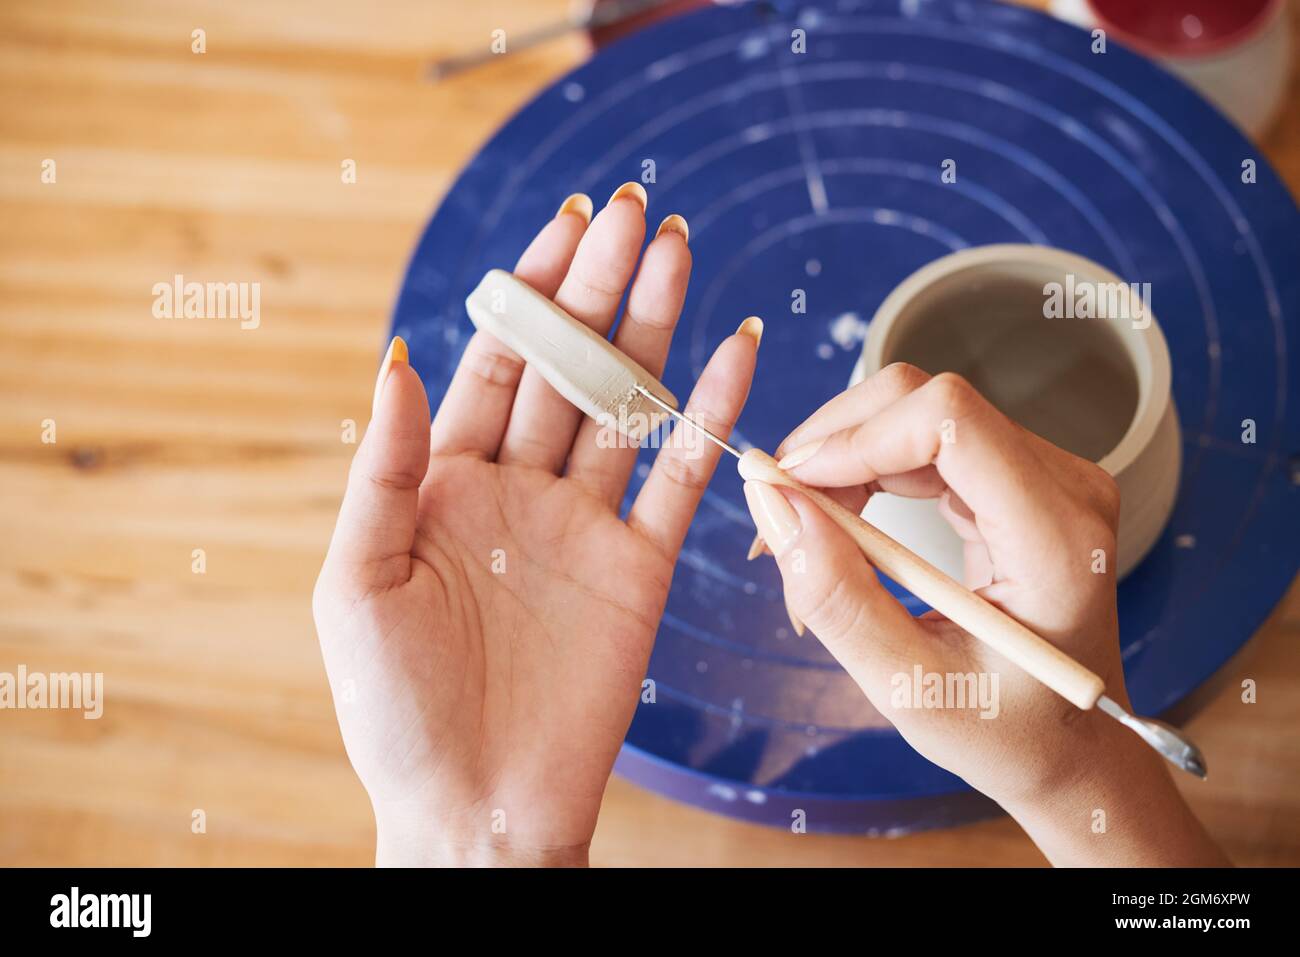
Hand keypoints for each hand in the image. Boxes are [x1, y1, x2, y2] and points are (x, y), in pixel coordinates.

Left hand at [313, 187, 757, 865]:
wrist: (476, 808)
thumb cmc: (395, 709)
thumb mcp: (359, 582)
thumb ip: (380, 469)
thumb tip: (398, 354)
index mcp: (445, 483)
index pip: (494, 361)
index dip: (529, 292)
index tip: (565, 224)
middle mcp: (520, 489)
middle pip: (568, 366)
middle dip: (598, 286)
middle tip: (636, 209)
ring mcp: (585, 524)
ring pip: (626, 406)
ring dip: (654, 328)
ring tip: (680, 248)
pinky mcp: (641, 568)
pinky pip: (682, 479)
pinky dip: (710, 416)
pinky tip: (734, 351)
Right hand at [744, 364, 1224, 865]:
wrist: (1069, 747)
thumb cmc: (1005, 733)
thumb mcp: (909, 689)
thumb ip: (840, 601)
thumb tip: (774, 508)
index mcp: (1055, 539)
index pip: (951, 420)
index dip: (857, 439)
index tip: (790, 489)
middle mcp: (1063, 486)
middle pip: (925, 401)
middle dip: (834, 445)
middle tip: (776, 514)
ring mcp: (1044, 475)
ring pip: (914, 411)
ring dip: (840, 459)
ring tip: (798, 530)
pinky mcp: (1016, 478)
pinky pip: (922, 439)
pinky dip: (863, 470)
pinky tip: (835, 524)